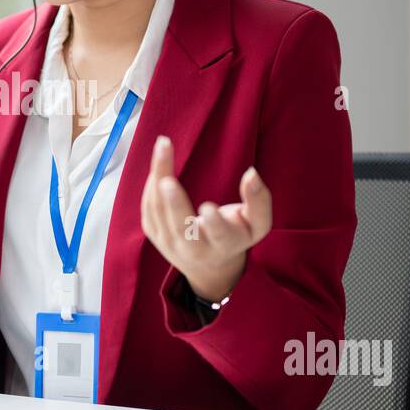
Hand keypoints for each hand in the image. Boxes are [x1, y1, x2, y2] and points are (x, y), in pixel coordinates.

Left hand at [140, 135, 271, 302]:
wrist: (209, 265)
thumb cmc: (236, 235)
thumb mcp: (257, 224)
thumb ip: (259, 200)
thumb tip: (251, 173)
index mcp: (222, 245)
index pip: (218, 236)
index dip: (214, 223)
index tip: (208, 206)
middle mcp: (193, 249)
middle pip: (181, 228)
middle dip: (174, 204)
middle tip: (167, 180)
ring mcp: (170, 244)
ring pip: (159, 212)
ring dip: (158, 178)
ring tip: (164, 145)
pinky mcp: (154, 235)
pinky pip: (149, 208)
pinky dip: (151, 183)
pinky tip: (160, 162)